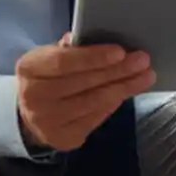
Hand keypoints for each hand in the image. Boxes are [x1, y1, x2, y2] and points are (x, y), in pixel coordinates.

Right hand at [15, 33, 154, 151]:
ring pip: (94, 102)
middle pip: (84, 83)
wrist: (32, 112)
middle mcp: (33, 97)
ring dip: (124, 88)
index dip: (93, 57)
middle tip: (143, 61)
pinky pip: (96, 118)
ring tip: (146, 77)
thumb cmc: (50, 75)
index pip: (63, 62)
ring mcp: (47, 121)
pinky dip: (114, 104)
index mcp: (30, 68)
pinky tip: (127, 92)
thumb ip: (74, 48)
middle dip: (118, 71)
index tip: (121, 52)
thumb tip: (100, 37)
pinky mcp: (63, 138)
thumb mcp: (53, 55)